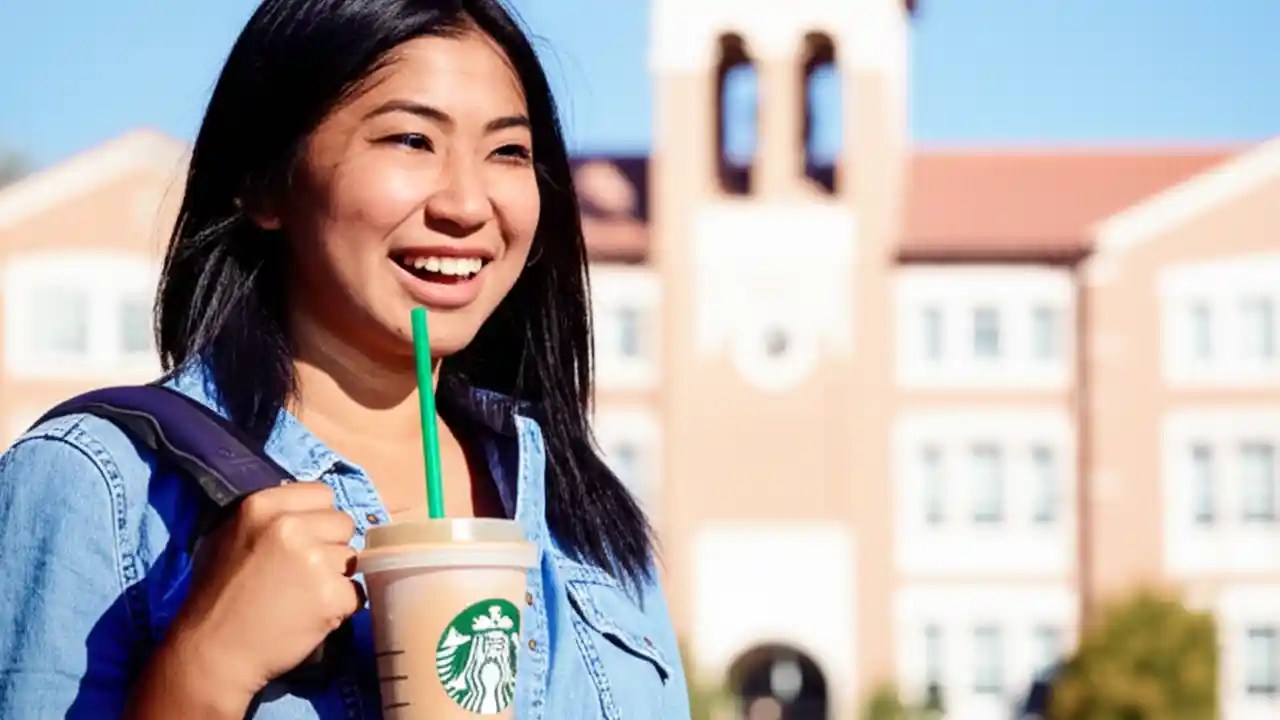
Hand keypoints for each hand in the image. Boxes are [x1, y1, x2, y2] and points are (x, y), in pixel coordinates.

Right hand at [164, 483, 360, 698]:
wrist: (212, 653)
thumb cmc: (215, 598)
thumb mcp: (229, 538)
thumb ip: (269, 519)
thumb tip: (306, 512)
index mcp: (264, 506)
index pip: (322, 493)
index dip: (318, 519)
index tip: (305, 540)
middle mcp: (292, 527)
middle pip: (343, 524)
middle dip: (330, 547)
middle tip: (303, 574)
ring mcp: (314, 561)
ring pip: (351, 559)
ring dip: (335, 578)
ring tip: (303, 597)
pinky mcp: (331, 595)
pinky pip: (356, 593)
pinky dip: (340, 606)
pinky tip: (312, 616)